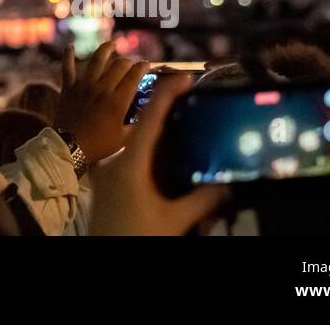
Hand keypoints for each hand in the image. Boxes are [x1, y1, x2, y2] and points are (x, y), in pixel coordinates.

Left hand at [55, 40, 148, 162]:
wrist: (69, 147)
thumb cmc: (99, 145)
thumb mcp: (124, 139)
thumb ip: (138, 125)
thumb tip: (150, 116)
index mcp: (117, 101)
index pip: (134, 76)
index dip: (142, 67)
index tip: (147, 64)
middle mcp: (102, 88)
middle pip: (118, 65)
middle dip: (127, 61)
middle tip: (131, 63)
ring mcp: (84, 85)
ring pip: (96, 60)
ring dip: (105, 49)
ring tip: (111, 43)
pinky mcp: (69, 87)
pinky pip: (67, 67)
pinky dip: (68, 56)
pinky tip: (70, 46)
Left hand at [89, 75, 228, 234]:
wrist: (100, 254)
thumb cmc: (134, 237)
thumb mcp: (173, 220)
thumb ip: (202, 201)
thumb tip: (229, 185)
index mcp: (131, 162)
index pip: (151, 117)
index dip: (167, 92)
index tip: (184, 75)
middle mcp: (116, 160)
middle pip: (143, 126)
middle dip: (167, 112)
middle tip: (191, 101)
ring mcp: (107, 170)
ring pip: (135, 141)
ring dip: (156, 131)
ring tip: (181, 126)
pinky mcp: (105, 181)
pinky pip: (126, 155)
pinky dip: (145, 148)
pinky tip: (161, 153)